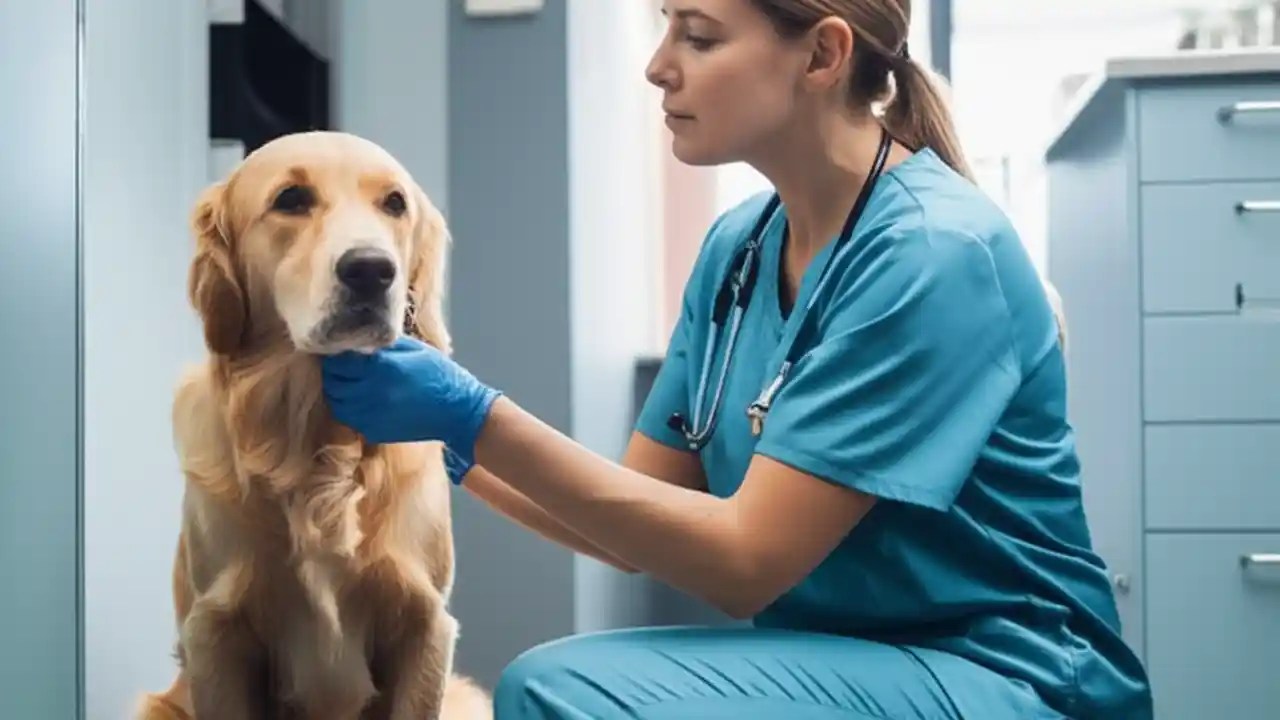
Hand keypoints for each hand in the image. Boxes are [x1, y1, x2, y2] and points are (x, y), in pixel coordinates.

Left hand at [320, 336, 501, 479]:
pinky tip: (364, 401)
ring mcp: (372, 415)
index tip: (342, 352)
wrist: (459, 411)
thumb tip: (358, 340)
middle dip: (336, 372)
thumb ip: (383, 344)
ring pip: (337, 402)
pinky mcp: (375, 431)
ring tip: (352, 384)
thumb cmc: (440, 374)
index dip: (338, 354)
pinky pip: (350, 418)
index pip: (340, 360)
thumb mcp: (415, 349)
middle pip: (334, 382)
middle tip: (345, 367)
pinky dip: (351, 409)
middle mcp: (372, 392)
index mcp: (382, 367)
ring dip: (340, 391)